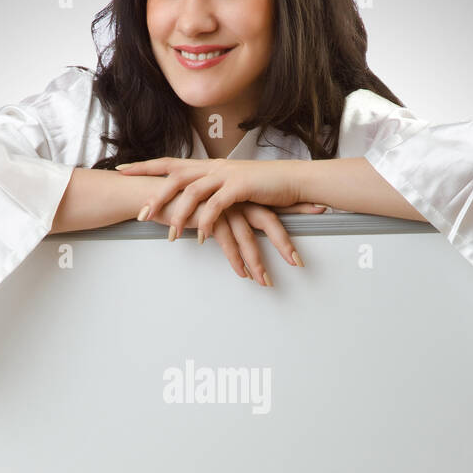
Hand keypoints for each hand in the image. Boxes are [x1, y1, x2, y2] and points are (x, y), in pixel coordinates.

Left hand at [116, 156, 309, 239]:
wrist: (292, 180)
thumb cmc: (264, 186)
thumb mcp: (231, 187)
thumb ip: (212, 193)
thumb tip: (194, 205)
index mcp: (207, 166)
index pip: (169, 163)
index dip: (145, 166)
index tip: (122, 170)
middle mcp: (213, 167)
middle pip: (174, 176)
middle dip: (154, 195)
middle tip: (138, 214)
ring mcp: (226, 175)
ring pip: (192, 192)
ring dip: (178, 214)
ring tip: (169, 235)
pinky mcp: (241, 187)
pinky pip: (216, 206)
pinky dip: (206, 222)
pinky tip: (201, 237)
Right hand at [147, 198, 325, 282]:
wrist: (153, 191)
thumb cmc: (182, 198)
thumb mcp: (212, 204)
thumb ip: (228, 213)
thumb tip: (242, 227)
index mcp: (240, 193)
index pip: (273, 201)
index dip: (296, 209)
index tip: (319, 215)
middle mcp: (235, 198)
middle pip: (268, 221)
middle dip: (284, 243)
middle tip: (297, 263)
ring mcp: (223, 206)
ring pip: (248, 237)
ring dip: (258, 262)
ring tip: (265, 281)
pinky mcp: (209, 216)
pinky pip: (227, 242)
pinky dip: (236, 260)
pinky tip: (242, 274)